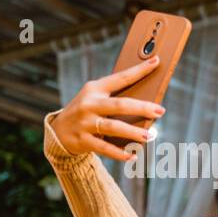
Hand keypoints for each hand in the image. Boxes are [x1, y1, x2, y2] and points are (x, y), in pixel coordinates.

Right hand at [49, 58, 165, 160]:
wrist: (57, 131)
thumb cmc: (85, 112)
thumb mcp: (94, 98)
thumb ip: (114, 98)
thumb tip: (146, 107)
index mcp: (94, 89)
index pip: (120, 78)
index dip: (139, 70)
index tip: (156, 61)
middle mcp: (89, 104)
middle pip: (119, 105)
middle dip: (141, 107)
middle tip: (160, 111)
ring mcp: (85, 123)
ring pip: (112, 127)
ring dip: (132, 132)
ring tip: (149, 136)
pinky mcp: (82, 140)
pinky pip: (104, 148)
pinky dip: (119, 153)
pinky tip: (132, 155)